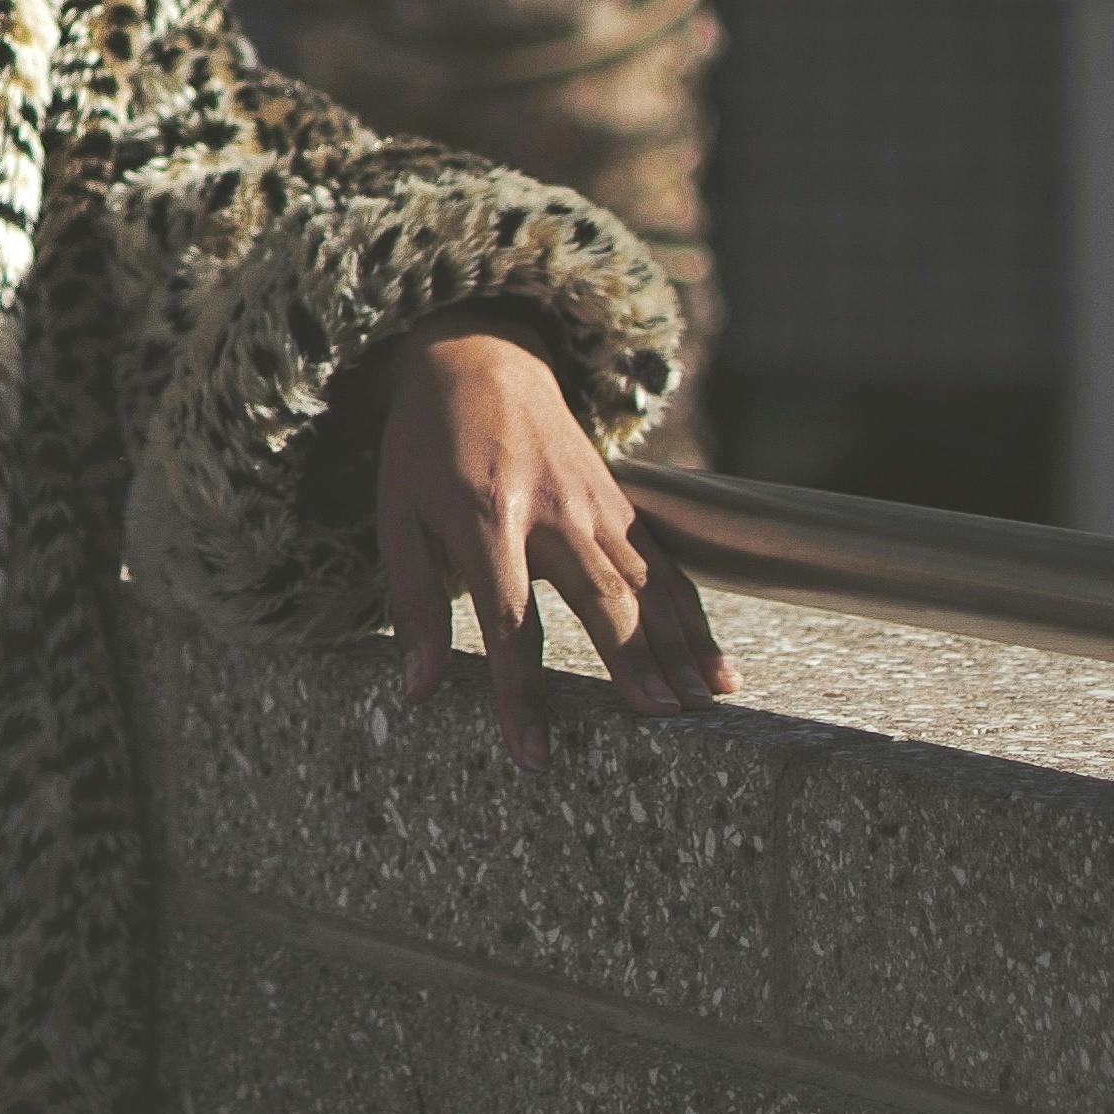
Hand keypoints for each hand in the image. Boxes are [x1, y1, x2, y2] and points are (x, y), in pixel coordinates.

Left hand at [371, 318, 734, 766]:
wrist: (478, 359)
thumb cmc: (424, 451)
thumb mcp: (395, 516)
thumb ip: (410, 603)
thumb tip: (419, 690)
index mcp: (482, 514)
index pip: (508, 616)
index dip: (521, 689)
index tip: (534, 753)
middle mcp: (549, 508)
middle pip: (597, 594)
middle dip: (630, 659)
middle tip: (656, 720)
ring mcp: (595, 503)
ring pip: (645, 582)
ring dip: (676, 645)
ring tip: (697, 706)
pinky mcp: (622, 503)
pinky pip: (666, 566)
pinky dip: (695, 619)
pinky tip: (718, 670)